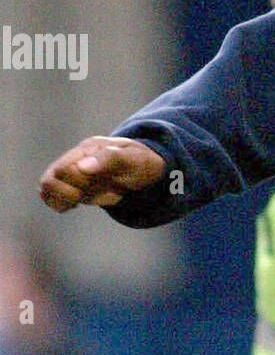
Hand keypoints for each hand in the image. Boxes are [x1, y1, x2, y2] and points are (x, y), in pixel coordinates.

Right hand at [39, 135, 166, 211]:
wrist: (147, 170)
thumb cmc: (140, 162)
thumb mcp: (132, 159)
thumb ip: (109, 159)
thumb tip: (82, 166)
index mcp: (87, 149)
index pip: (62, 169)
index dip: (76, 181)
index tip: (95, 183)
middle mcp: (74, 160)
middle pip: (49, 181)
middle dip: (73, 193)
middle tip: (94, 192)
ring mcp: (72, 175)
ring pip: (47, 190)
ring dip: (65, 200)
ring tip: (85, 199)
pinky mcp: (72, 187)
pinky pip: (51, 198)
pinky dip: (61, 205)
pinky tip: (76, 205)